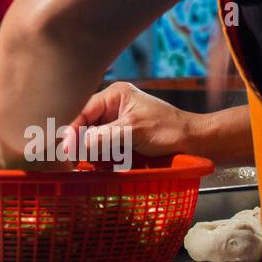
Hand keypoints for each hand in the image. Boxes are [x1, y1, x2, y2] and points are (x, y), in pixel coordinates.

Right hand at [66, 81, 196, 159]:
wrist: (196, 144)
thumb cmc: (169, 131)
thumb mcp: (133, 131)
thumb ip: (103, 137)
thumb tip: (74, 145)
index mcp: (115, 96)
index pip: (84, 111)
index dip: (73, 130)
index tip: (65, 149)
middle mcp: (113, 107)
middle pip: (85, 124)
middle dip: (79, 141)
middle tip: (70, 159)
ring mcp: (117, 123)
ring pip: (92, 137)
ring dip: (89, 151)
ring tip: (84, 163)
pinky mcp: (122, 139)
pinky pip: (103, 147)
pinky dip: (99, 156)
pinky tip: (97, 165)